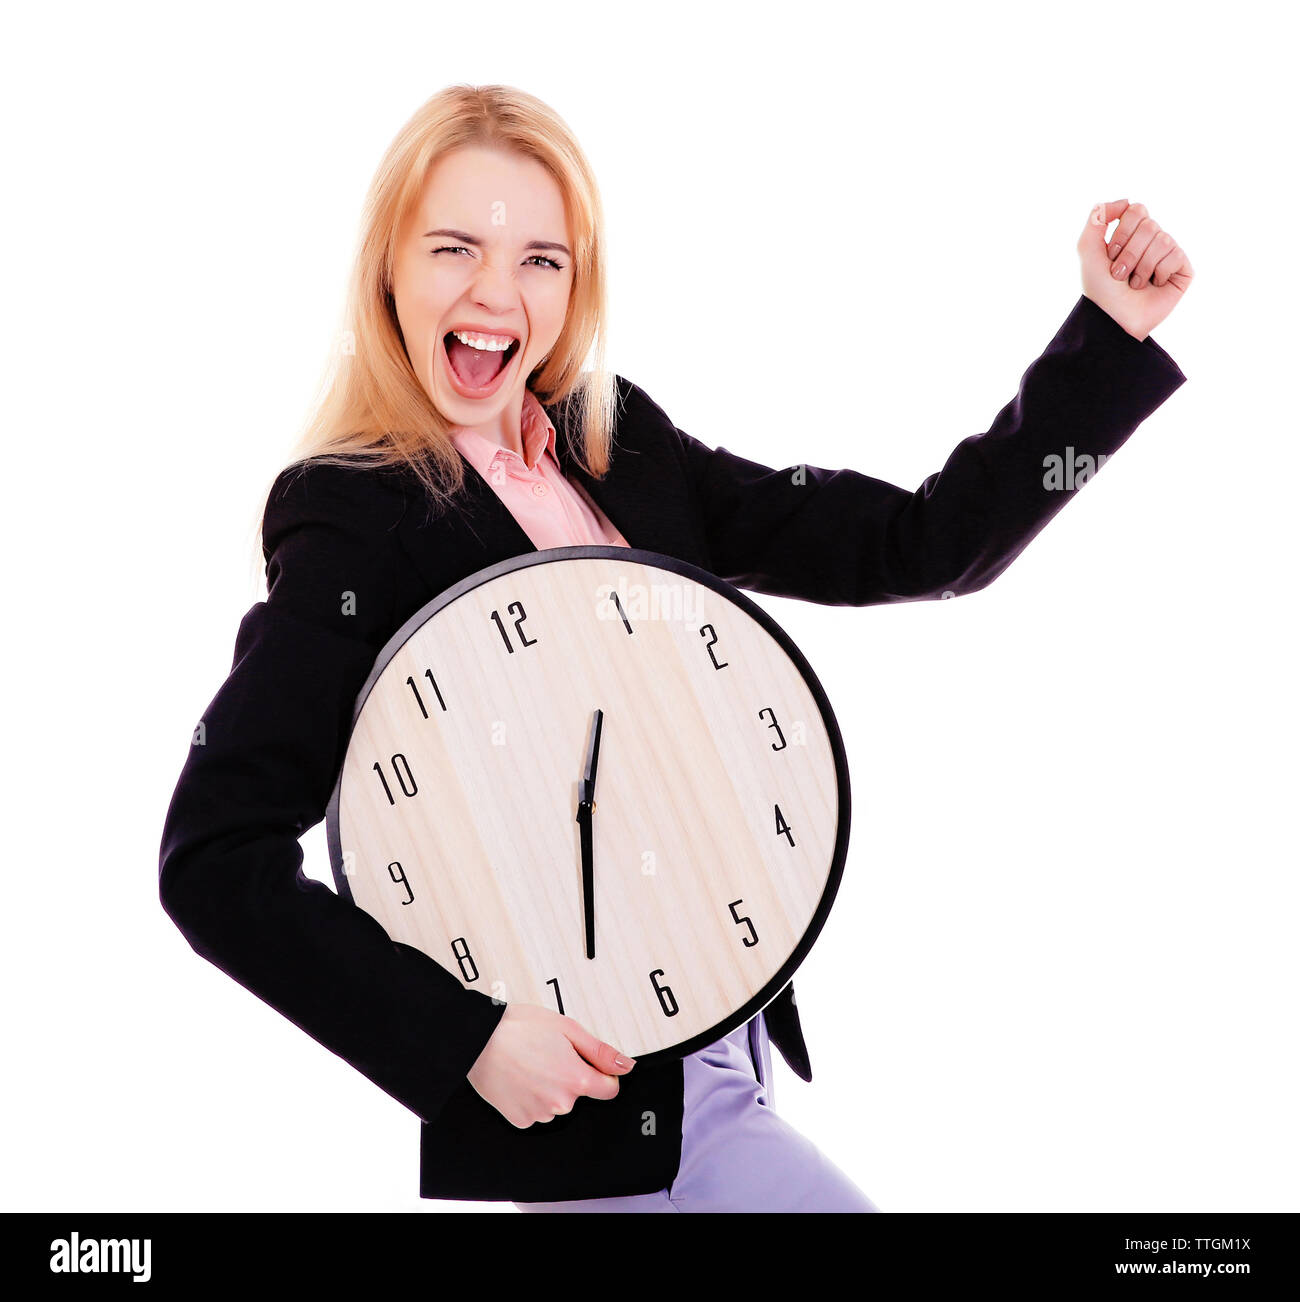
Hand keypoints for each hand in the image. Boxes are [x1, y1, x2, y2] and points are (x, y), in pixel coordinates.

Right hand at [465, 1002, 635, 1128]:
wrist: (478, 1040)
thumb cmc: (519, 1028)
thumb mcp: (567, 1028)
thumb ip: (600, 1051)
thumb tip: (625, 1066)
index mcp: (575, 1079)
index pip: (609, 1089)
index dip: (602, 1073)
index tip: (587, 1063)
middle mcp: (560, 1102)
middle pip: (579, 1094)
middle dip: (570, 1076)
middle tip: (548, 1053)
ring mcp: (539, 1113)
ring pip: (556, 1103)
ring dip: (549, 1087)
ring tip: (529, 1063)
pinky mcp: (520, 1120)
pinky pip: (536, 1110)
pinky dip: (531, 1097)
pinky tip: (519, 1078)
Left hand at [1077, 199, 1192, 340]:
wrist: (1112, 319)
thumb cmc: (1100, 288)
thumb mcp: (1087, 250)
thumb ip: (1097, 219)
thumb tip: (1126, 200)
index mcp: (1132, 233)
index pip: (1136, 210)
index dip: (1121, 233)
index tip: (1110, 256)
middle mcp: (1153, 241)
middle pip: (1149, 225)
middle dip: (1129, 253)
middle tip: (1120, 274)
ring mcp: (1169, 254)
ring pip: (1163, 240)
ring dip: (1142, 266)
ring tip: (1134, 284)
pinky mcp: (1183, 270)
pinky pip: (1176, 256)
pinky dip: (1159, 273)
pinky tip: (1154, 286)